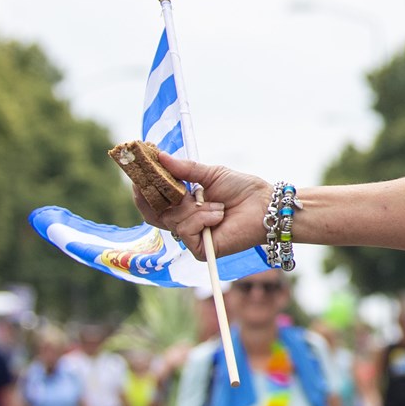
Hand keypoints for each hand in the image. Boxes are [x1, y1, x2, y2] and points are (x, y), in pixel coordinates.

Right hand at [134, 154, 270, 258]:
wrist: (265, 206)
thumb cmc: (242, 190)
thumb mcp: (210, 174)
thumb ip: (185, 169)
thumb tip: (160, 156)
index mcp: (184, 205)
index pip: (154, 202)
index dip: (144, 190)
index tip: (139, 173)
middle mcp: (184, 222)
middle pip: (155, 213)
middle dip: (161, 197)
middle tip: (169, 185)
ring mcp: (191, 237)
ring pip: (172, 219)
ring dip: (195, 208)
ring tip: (217, 205)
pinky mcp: (200, 249)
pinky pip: (185, 230)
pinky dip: (201, 219)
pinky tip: (218, 216)